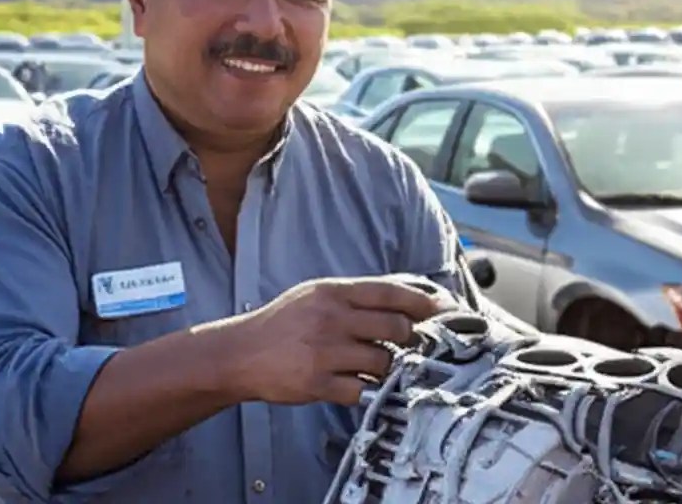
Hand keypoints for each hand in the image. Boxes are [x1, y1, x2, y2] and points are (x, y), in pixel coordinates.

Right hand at [223, 276, 453, 405]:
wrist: (240, 353)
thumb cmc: (283, 324)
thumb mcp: (315, 295)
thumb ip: (355, 296)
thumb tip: (404, 296)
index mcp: (333, 292)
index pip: (390, 293)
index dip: (422, 302)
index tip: (442, 311)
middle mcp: (331, 318)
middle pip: (396, 329)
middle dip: (408, 340)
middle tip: (406, 346)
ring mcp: (325, 352)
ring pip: (384, 362)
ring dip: (387, 367)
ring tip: (374, 365)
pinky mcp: (317, 383)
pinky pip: (362, 390)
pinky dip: (366, 389)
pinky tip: (357, 383)